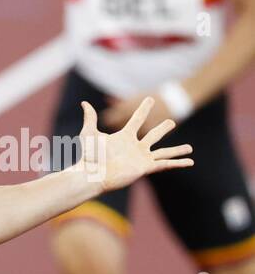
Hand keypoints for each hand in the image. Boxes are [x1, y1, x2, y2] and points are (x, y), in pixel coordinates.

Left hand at [76, 98, 192, 192]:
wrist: (92, 174)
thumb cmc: (89, 156)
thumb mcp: (89, 134)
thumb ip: (90, 118)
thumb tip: (84, 103)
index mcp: (124, 137)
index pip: (137, 120)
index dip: (143, 109)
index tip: (150, 99)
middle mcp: (135, 147)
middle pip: (153, 135)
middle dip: (162, 129)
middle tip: (171, 122)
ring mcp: (141, 158)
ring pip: (163, 151)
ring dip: (177, 150)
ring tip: (190, 148)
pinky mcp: (145, 168)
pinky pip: (165, 164)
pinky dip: (178, 163)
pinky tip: (190, 161)